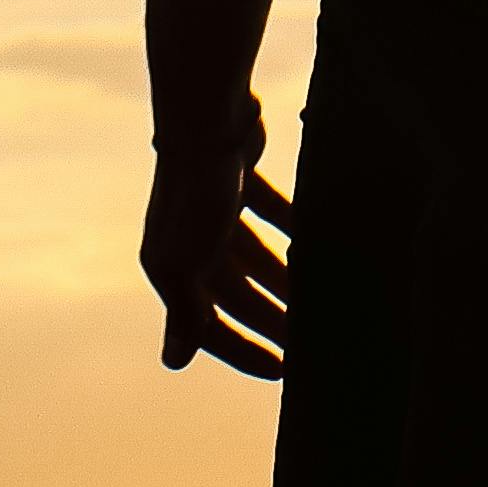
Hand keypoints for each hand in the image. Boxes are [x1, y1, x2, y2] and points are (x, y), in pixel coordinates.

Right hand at [140, 139, 296, 379]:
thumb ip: (185, 314)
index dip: (241, 350)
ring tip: (317, 298)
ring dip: (282, 279)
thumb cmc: (195, 194)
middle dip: (269, 318)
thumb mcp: (187, 263)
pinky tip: (315, 240)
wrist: (205, 115)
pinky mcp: (235, 178)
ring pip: (254, 257)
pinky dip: (291, 227)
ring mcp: (211, 209)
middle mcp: (186, 240)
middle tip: (309, 342)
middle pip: (235, 294)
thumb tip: (173, 364)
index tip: (279, 371)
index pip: (206, 324)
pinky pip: (270, 212)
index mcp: (170, 266)